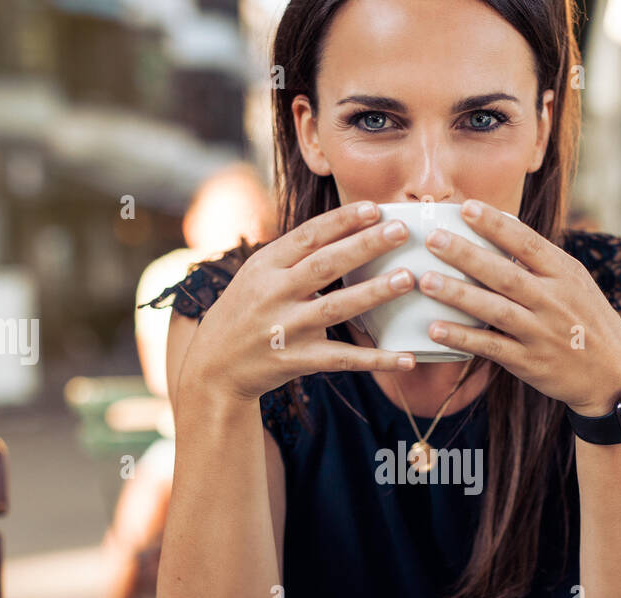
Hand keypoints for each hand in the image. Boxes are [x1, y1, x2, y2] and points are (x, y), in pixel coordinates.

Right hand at [180, 201, 422, 402]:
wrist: (214, 367)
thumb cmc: (245, 312)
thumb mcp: (257, 275)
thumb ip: (294, 256)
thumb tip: (345, 227)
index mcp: (265, 266)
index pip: (307, 236)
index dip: (342, 221)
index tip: (374, 207)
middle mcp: (274, 294)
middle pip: (325, 265)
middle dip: (365, 245)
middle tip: (401, 231)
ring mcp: (286, 329)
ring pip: (336, 308)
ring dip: (373, 293)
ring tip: (406, 279)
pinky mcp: (297, 361)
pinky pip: (343, 359)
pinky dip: (376, 359)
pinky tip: (406, 358)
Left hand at [416, 199, 620, 416]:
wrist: (613, 376)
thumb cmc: (588, 321)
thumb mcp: (577, 284)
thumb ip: (543, 262)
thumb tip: (503, 228)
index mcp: (565, 274)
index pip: (527, 243)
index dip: (496, 225)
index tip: (467, 207)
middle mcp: (553, 301)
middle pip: (504, 273)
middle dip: (466, 255)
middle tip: (433, 239)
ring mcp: (541, 333)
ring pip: (495, 309)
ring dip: (458, 295)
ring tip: (425, 281)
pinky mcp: (530, 363)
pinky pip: (491, 347)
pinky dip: (463, 338)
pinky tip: (435, 329)